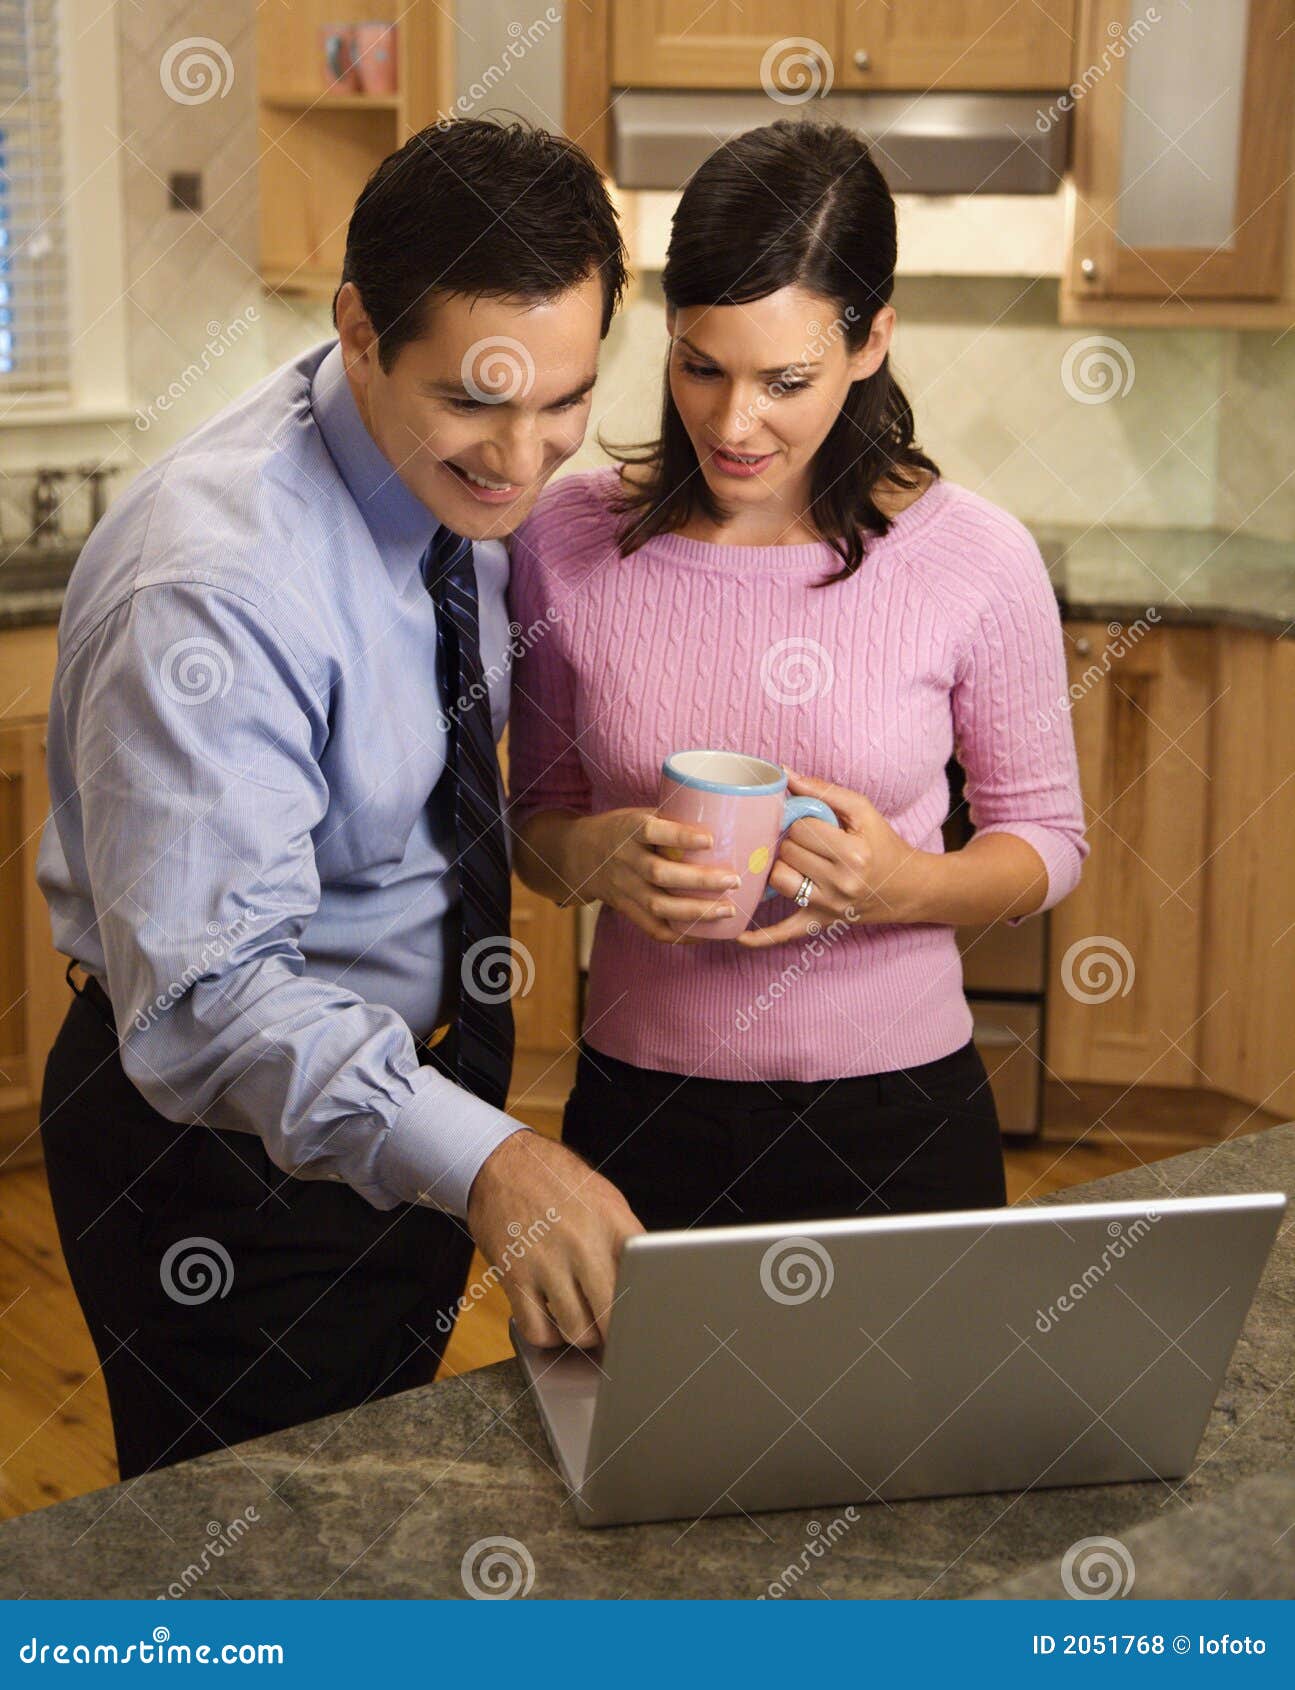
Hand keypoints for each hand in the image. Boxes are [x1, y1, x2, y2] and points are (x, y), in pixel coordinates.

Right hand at [466, 1129, 644, 1348]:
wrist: (501, 1163)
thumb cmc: (558, 1182)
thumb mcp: (604, 1199)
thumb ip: (625, 1240)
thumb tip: (647, 1283)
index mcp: (612, 1223)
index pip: (644, 1281)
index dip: (646, 1309)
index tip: (645, 1320)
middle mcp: (582, 1244)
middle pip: (612, 1315)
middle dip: (615, 1331)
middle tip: (612, 1329)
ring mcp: (547, 1262)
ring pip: (577, 1331)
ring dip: (582, 1336)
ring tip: (582, 1324)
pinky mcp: (514, 1276)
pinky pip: (537, 1330)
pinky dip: (548, 1336)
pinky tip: (552, 1321)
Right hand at [577, 807, 741, 943]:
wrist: (580, 855)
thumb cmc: (624, 830)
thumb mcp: (640, 814)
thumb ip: (673, 819)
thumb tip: (727, 821)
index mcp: (629, 830)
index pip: (651, 831)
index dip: (680, 836)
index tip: (710, 839)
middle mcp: (624, 860)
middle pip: (659, 874)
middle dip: (699, 880)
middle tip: (733, 880)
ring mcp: (624, 888)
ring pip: (658, 906)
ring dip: (696, 911)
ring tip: (728, 910)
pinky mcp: (626, 909)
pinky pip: (653, 929)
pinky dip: (681, 935)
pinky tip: (707, 933)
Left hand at [737, 768, 922, 949]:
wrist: (906, 887)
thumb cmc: (882, 844)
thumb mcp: (863, 811)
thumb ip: (824, 790)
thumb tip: (785, 774)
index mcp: (853, 854)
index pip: (801, 829)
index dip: (800, 821)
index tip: (811, 823)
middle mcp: (841, 883)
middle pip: (787, 854)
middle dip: (790, 842)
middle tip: (807, 842)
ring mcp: (828, 907)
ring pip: (778, 881)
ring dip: (780, 868)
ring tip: (795, 862)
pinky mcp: (819, 923)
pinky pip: (784, 934)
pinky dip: (761, 937)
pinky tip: (739, 937)